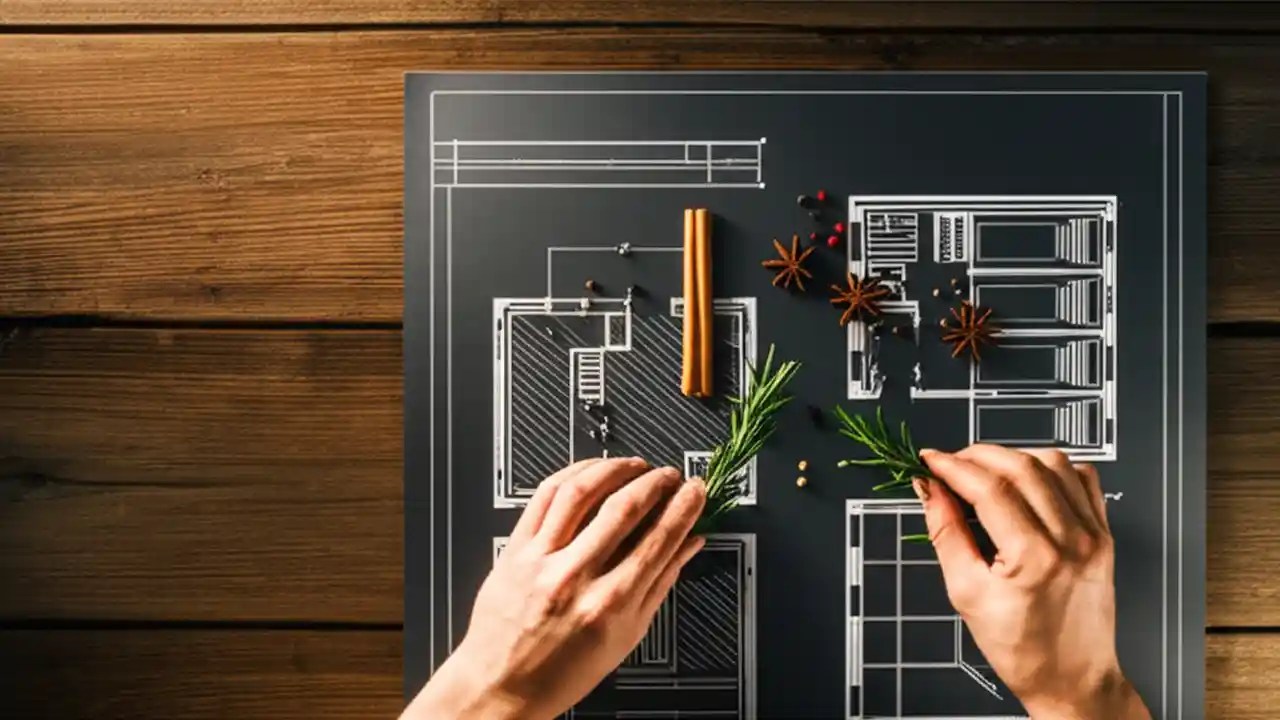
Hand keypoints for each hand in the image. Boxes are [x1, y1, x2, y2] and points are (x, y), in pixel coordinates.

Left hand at [403, 457, 706, 719]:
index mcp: (609, 605)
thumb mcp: (626, 636)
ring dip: (615, 469)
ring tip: (635, 466)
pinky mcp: (514, 549)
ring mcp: (540, 560)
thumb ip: (660, 583)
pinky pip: (544, 496)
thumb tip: (690, 543)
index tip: (695, 490)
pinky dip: (573, 474)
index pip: (659, 540)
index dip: (684, 507)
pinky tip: (592, 471)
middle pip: (624, 509)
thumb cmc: (562, 672)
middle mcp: (574, 578)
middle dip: (656, 483)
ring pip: (581, 492)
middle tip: (670, 475)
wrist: (502, 686)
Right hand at [917, 445, 1149, 719]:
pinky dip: (1052, 467)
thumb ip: (946, 533)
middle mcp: (1070, 540)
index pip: (989, 488)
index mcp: (1034, 559)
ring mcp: (1093, 534)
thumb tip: (930, 490)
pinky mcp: (1103, 534)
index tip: (931, 461)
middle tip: (951, 464)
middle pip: (1021, 467)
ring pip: (1053, 464)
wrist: (1071, 678)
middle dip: (978, 456)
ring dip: (1013, 456)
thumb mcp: (966, 593)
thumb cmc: (1021, 648)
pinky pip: (1083, 479)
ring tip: (986, 470)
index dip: (954, 467)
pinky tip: (1029, 478)